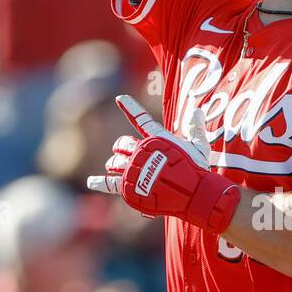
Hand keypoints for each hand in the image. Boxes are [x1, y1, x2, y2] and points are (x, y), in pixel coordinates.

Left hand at [87, 94, 239, 232]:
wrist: (192, 193)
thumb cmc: (197, 169)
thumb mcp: (199, 146)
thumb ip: (196, 128)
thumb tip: (198, 110)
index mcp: (156, 139)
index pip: (140, 118)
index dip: (129, 107)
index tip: (119, 98)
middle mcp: (141, 151)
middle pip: (122, 144)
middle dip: (120, 148)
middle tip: (121, 153)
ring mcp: (134, 169)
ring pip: (115, 162)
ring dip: (113, 163)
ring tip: (112, 166)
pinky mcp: (130, 186)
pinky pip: (110, 183)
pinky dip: (100, 182)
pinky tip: (91, 181)